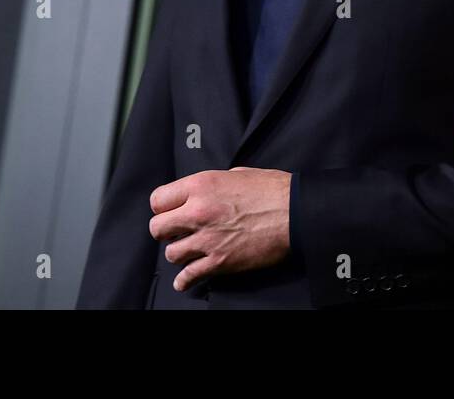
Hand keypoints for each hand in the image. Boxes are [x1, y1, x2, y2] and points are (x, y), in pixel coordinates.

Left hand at [148, 167, 291, 291]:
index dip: (163, 207)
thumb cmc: (273, 189)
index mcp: (201, 185)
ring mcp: (207, 239)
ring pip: (171, 253)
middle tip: (178, 231)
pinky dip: (185, 280)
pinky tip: (186, 279)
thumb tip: (203, 193)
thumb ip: (213, 184)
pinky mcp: (219, 261)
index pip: (158, 200)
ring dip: (179, 252)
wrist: (296, 212)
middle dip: (166, 231)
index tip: (171, 211)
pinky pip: (188, 275)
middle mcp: (198, 212)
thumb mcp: (238, 174)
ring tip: (190, 250)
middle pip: (157, 228)